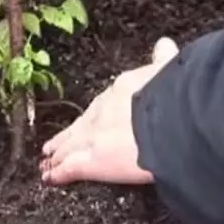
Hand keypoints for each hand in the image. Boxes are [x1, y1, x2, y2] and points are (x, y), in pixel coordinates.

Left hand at [39, 37, 178, 184]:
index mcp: (122, 89)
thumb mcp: (170, 71)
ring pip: (71, 146)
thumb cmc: (175, 97)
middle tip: (53, 144)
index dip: (93, 114)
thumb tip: (165, 45)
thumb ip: (164, 61)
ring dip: (59, 153)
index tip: (87, 119)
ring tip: (48, 160)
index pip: (103, 104)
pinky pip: (71, 168)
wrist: (173, 120)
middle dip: (67, 136)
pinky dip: (59, 174)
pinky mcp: (93, 162)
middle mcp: (103, 112)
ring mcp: (94, 136)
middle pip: (81, 125)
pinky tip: (50, 178)